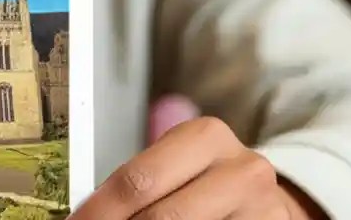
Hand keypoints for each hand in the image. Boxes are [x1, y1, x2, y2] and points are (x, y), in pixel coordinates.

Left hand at [70, 117, 326, 219]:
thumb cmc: (205, 184)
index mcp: (205, 137)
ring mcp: (264, 209)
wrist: (268, 203)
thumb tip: (83, 215)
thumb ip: (139, 185)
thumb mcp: (177, 167)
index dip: (99, 211)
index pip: (138, 180)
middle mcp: (242, 171)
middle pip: (162, 217)